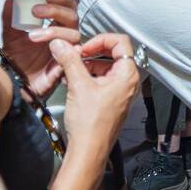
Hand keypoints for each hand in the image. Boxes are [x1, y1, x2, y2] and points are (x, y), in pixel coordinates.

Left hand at [0, 0, 81, 97]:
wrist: (15, 81)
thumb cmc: (18, 59)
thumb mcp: (10, 36)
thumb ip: (10, 18)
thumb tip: (10, 1)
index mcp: (55, 26)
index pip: (67, 7)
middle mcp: (64, 36)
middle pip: (73, 17)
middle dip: (56, 11)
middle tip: (36, 10)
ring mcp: (67, 50)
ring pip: (73, 35)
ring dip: (54, 31)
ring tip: (32, 35)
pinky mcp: (66, 64)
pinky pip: (73, 55)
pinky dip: (63, 50)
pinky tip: (50, 48)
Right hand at [48, 35, 138, 163]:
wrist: (88, 149)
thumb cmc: (91, 125)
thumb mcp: (78, 85)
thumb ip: (70, 61)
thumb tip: (62, 45)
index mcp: (128, 75)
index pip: (120, 42)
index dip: (100, 40)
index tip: (84, 47)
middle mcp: (128, 82)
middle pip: (113, 53)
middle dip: (92, 52)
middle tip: (76, 55)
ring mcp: (120, 91)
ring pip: (105, 67)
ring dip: (87, 64)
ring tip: (71, 69)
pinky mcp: (110, 100)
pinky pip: (101, 80)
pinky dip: (87, 76)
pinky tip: (72, 81)